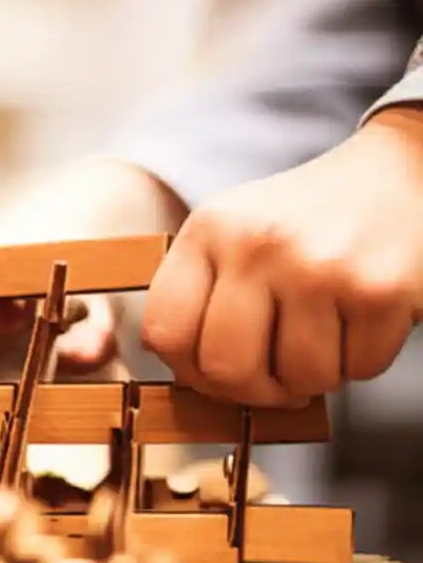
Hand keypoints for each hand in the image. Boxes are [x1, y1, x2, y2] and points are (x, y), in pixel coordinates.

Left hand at [142, 109, 422, 405]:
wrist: (400, 172)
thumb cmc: (309, 218)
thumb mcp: (234, 232)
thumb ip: (202, 292)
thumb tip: (192, 378)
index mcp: (208, 231)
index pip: (164, 331)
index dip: (187, 371)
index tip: (212, 373)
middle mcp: (256, 246)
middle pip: (225, 368)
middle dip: (253, 390)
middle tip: (273, 379)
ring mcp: (317, 268)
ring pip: (298, 378)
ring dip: (313, 377)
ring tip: (321, 339)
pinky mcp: (377, 291)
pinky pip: (358, 370)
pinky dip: (360, 362)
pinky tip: (358, 323)